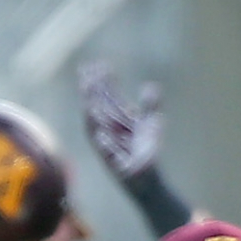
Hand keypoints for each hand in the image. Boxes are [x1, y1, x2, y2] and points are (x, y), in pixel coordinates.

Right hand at [78, 60, 163, 181]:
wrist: (146, 176)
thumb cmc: (146, 150)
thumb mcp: (152, 123)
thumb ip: (150, 105)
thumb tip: (151, 86)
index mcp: (116, 118)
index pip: (106, 96)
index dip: (103, 80)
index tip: (100, 63)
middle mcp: (108, 129)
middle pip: (98, 106)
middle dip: (93, 91)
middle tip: (89, 71)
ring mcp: (107, 145)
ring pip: (97, 128)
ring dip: (93, 115)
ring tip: (89, 100)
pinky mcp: (113, 164)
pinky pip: (107, 154)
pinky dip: (105, 146)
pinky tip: (103, 136)